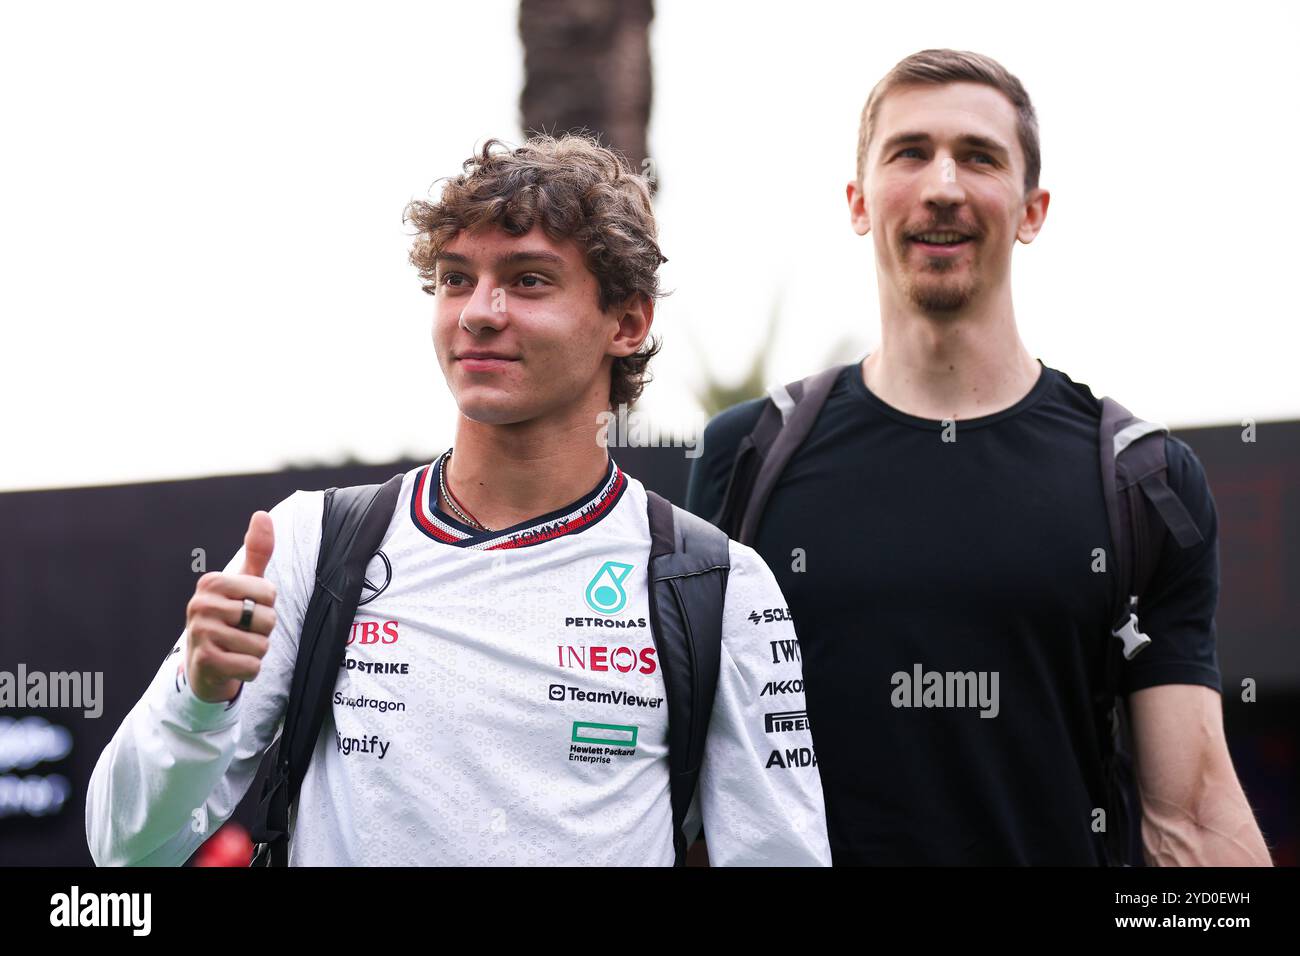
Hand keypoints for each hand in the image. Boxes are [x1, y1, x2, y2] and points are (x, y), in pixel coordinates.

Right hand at [184, 511, 277, 702]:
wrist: (204, 664)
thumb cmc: (230, 617)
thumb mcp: (245, 583)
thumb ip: (257, 551)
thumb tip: (262, 514)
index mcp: (212, 582)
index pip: (269, 593)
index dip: (267, 606)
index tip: (246, 609)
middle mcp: (200, 604)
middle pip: (267, 620)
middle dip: (262, 631)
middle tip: (241, 632)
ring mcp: (200, 633)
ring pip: (261, 645)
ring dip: (256, 652)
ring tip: (236, 648)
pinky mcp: (205, 661)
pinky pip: (251, 667)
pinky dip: (249, 670)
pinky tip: (232, 665)